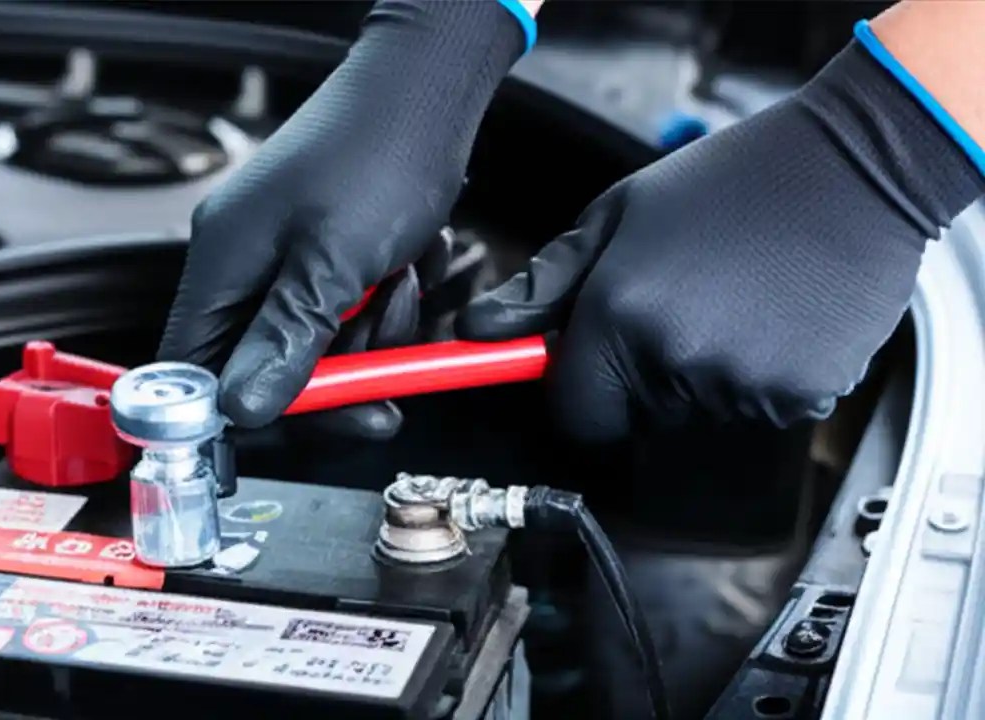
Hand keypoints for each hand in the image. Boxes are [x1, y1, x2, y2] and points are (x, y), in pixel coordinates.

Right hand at [157, 0, 527, 438]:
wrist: (427, 87)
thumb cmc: (376, 152)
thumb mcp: (332, 263)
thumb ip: (284, 342)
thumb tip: (241, 412)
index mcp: (221, 266)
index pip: (196, 372)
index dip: (244, 414)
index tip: (310, 426)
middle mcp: (243, 265)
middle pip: (267, 368)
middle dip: (337, 374)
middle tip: (386, 377)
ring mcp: (284, 258)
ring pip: (320, 345)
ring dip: (375, 333)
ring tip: (403, 280)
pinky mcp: (324, 252)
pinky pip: (349, 312)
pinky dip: (388, 302)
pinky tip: (411, 263)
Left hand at [456, 40, 983, 441]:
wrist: (855, 167)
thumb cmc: (728, 182)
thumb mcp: (616, 216)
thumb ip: (542, 285)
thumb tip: (477, 331)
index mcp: (620, 317)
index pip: (577, 416)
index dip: (584, 393)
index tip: (597, 367)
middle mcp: (677, 362)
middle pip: (640, 415)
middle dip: (647, 376)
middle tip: (687, 301)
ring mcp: (744, 386)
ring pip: (701, 411)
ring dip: (708, 372)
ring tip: (740, 296)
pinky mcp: (803, 396)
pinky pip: (761, 407)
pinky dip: (766, 375)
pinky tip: (779, 315)